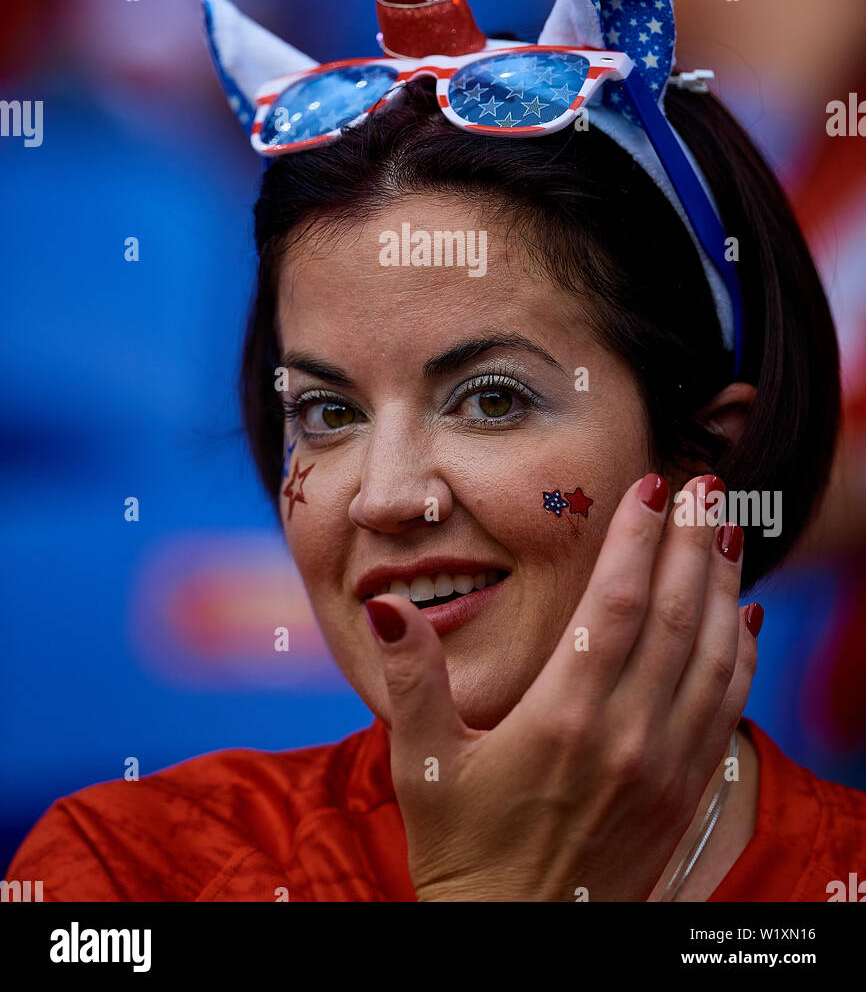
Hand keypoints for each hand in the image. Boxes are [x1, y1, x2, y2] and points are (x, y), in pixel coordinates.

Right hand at [364, 473, 759, 901]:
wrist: (520, 945)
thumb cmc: (464, 852)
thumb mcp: (422, 766)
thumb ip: (413, 679)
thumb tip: (390, 605)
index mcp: (563, 720)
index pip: (617, 606)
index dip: (638, 540)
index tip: (650, 487)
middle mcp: (627, 738)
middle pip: (677, 619)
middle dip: (693, 544)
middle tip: (706, 485)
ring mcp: (664, 768)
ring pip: (713, 658)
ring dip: (724, 589)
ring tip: (728, 532)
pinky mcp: (684, 794)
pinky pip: (729, 709)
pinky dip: (742, 655)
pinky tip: (743, 618)